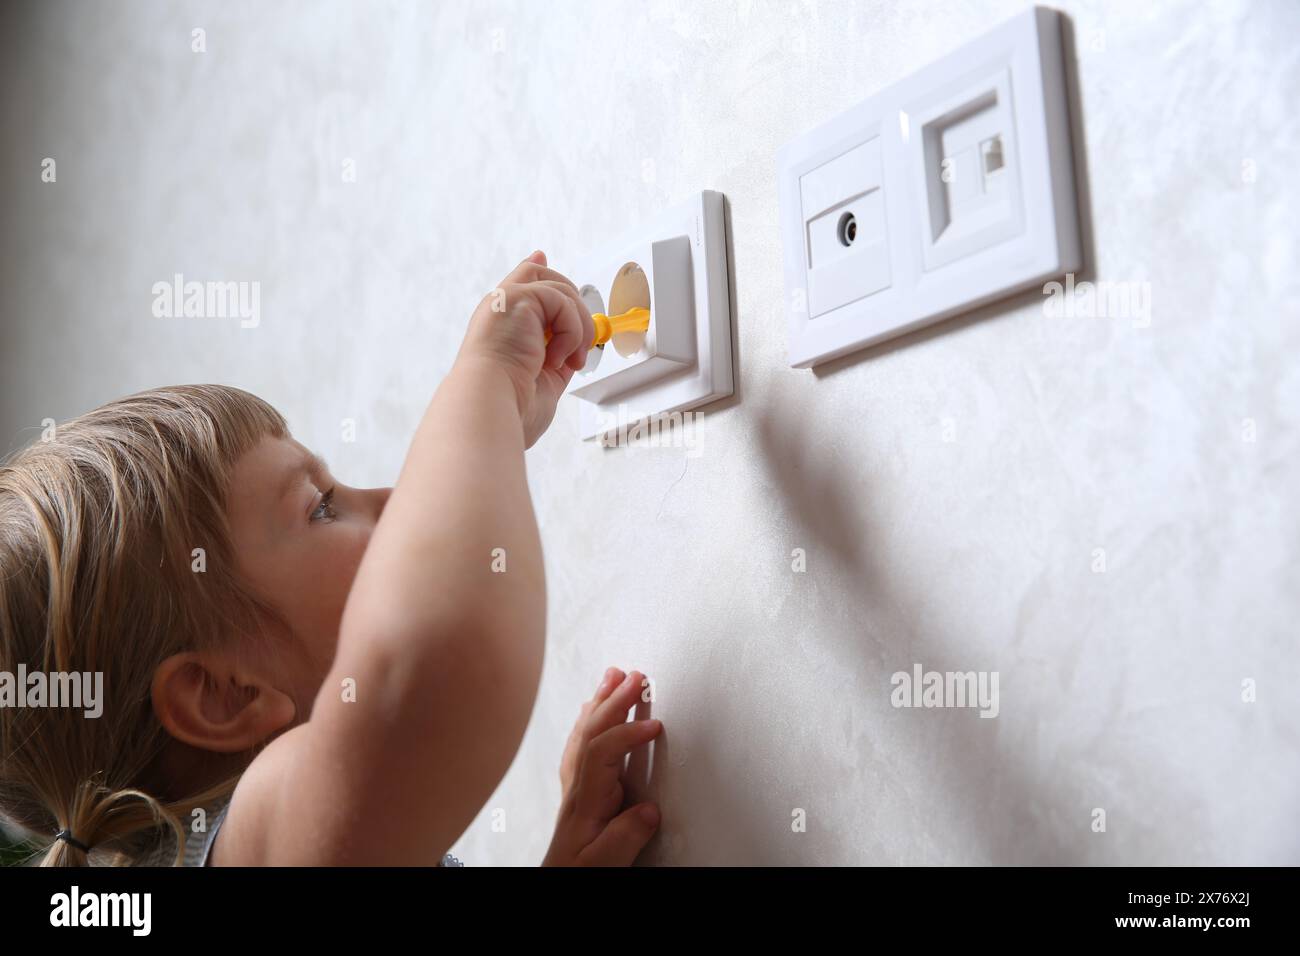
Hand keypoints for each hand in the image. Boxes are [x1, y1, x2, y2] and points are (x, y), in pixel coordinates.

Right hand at [456, 251, 594, 447]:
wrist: (489, 404)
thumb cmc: (510, 403)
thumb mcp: (545, 377)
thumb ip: (558, 353)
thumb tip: (576, 346)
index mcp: (500, 326)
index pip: (517, 284)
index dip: (534, 267)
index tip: (542, 256)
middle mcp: (500, 308)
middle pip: (538, 273)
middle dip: (570, 299)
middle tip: (582, 339)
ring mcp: (506, 300)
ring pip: (560, 289)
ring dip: (578, 328)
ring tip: (570, 360)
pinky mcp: (516, 298)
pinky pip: (561, 301)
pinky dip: (570, 330)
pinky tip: (558, 357)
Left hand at [542, 668, 662, 865]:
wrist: (557, 884)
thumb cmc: (580, 874)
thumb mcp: (606, 862)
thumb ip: (626, 835)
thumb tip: (649, 808)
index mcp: (587, 800)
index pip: (602, 752)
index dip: (628, 733)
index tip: (656, 724)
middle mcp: (578, 787)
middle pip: (592, 732)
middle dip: (614, 700)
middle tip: (636, 676)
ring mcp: (576, 786)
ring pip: (584, 734)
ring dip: (600, 701)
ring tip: (613, 676)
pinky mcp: (579, 791)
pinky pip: (580, 743)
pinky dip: (589, 720)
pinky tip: (591, 710)